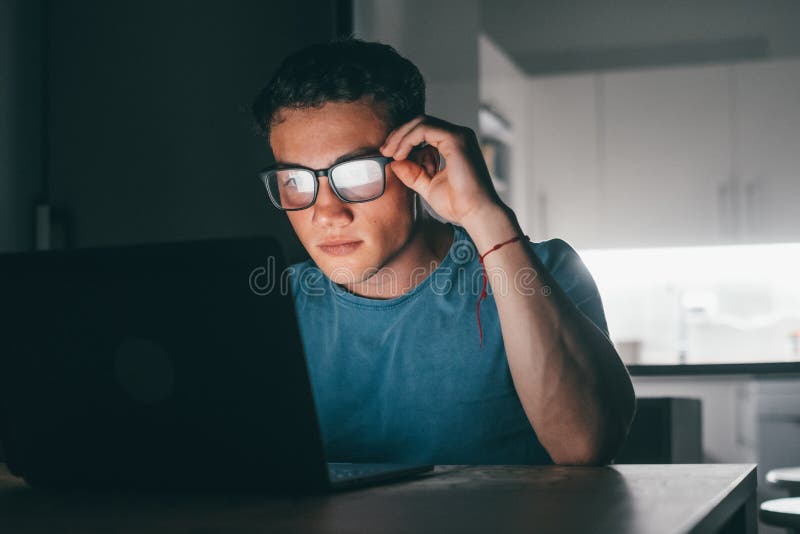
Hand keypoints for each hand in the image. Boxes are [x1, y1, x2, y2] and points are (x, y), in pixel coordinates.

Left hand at [380, 115, 505, 225]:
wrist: (476, 214)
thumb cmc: (458, 204)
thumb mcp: (428, 187)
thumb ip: (412, 174)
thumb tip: (394, 163)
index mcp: (454, 144)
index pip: (423, 130)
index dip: (402, 138)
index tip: (388, 154)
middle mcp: (458, 136)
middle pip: (420, 122)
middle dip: (398, 135)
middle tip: (385, 151)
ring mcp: (459, 136)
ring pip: (421, 122)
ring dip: (401, 136)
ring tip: (390, 154)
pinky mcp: (456, 139)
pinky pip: (424, 129)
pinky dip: (408, 139)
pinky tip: (400, 155)